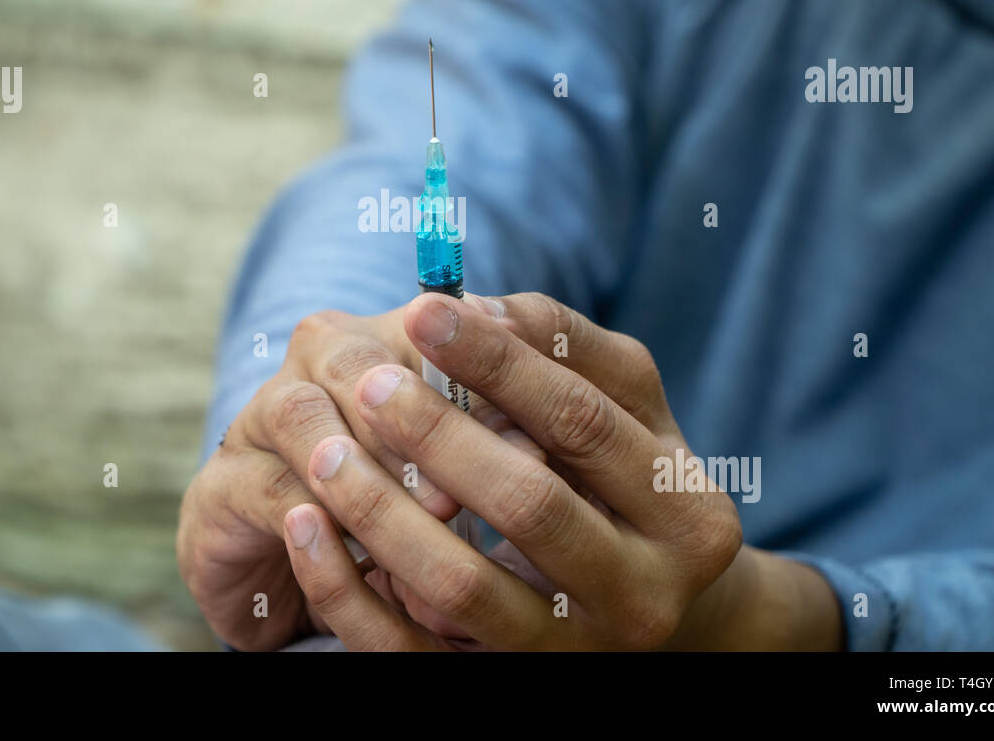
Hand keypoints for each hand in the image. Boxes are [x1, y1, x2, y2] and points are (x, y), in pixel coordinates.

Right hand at [176, 302, 537, 649]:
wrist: (292, 562)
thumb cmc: (397, 508)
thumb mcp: (455, 472)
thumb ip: (488, 443)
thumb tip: (543, 446)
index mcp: (382, 337)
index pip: (429, 331)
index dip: (482, 378)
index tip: (540, 440)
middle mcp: (316, 360)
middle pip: (355, 358)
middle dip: (418, 418)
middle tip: (475, 481)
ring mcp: (262, 415)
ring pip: (304, 417)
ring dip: (369, 466)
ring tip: (433, 513)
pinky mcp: (224, 484)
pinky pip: (272, 493)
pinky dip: (323, 526)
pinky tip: (366, 553)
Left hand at [281, 293, 843, 649]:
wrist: (659, 616)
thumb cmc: (628, 482)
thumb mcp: (627, 410)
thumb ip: (568, 348)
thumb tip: (476, 307)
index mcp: (688, 515)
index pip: (583, 422)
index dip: (501, 362)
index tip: (425, 310)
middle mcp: (644, 596)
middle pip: (531, 503)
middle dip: (442, 432)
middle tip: (371, 378)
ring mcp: (575, 655)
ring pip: (464, 587)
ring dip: (385, 511)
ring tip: (327, 449)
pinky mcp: (505, 687)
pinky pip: (411, 652)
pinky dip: (351, 590)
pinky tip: (305, 524)